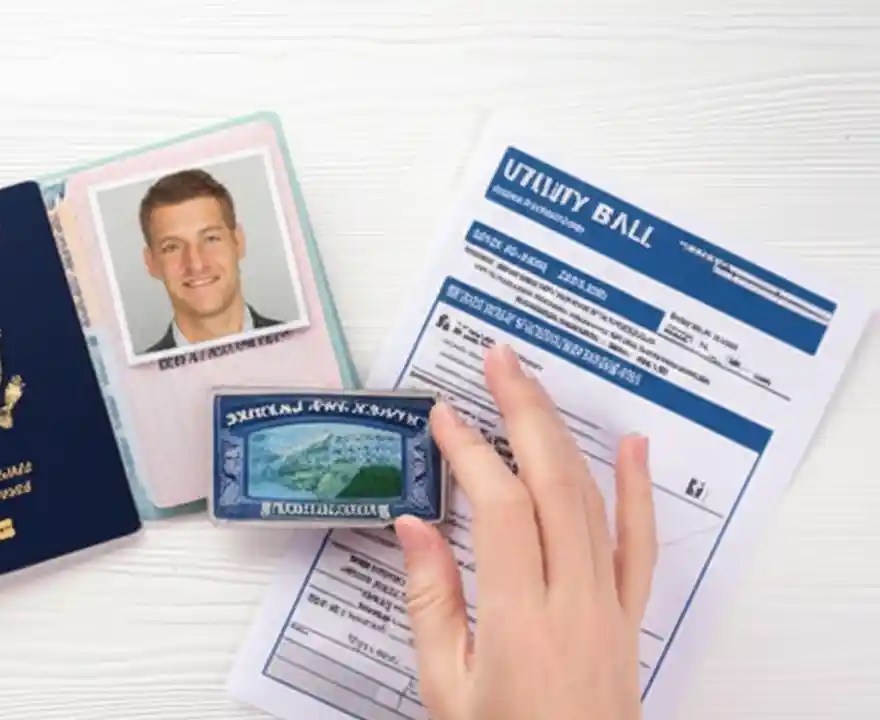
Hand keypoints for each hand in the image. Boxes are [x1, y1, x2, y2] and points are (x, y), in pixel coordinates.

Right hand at [395, 344, 656, 719]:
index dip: (470, 453)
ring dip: (562, 434)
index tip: (444, 416)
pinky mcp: (626, 614)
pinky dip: (638, 490)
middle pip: (553, 482)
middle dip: (524, 410)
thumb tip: (413, 527)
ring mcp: (607, 604)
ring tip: (533, 387)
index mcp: (519, 618)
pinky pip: (639, 542)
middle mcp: (572, 600)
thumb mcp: (446, 684)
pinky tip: (634, 446)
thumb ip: (431, 600)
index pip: (498, 509)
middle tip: (498, 360)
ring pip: (591, 499)